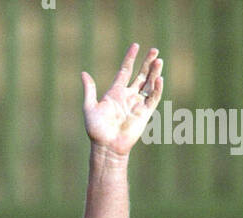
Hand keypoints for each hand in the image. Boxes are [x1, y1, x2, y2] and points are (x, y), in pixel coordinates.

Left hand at [81, 43, 163, 157]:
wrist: (106, 146)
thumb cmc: (96, 130)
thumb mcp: (90, 107)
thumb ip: (90, 90)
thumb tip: (83, 73)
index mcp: (116, 92)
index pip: (125, 71)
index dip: (130, 58)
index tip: (135, 45)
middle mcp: (128, 96)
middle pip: (141, 75)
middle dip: (147, 63)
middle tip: (154, 50)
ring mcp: (137, 104)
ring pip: (149, 84)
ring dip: (154, 72)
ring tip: (158, 60)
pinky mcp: (144, 113)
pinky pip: (153, 98)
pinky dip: (157, 88)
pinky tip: (159, 78)